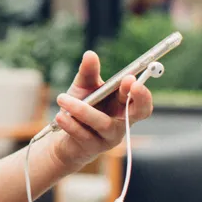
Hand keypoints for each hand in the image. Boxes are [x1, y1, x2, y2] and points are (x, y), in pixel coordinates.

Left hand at [48, 51, 154, 169]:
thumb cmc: (79, 109)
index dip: (140, 90)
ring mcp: (109, 136)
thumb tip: (90, 54)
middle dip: (138, 98)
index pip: (141, 99)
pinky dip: (71, 123)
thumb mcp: (82, 88)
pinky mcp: (93, 147)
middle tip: (128, 82)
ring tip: (62, 98)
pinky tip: (60, 116)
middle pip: (141, 112)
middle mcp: (122, 121)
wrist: (62, 137)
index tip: (130, 78)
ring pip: (103, 123)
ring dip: (83, 110)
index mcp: (123, 105)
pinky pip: (84, 135)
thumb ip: (87, 73)